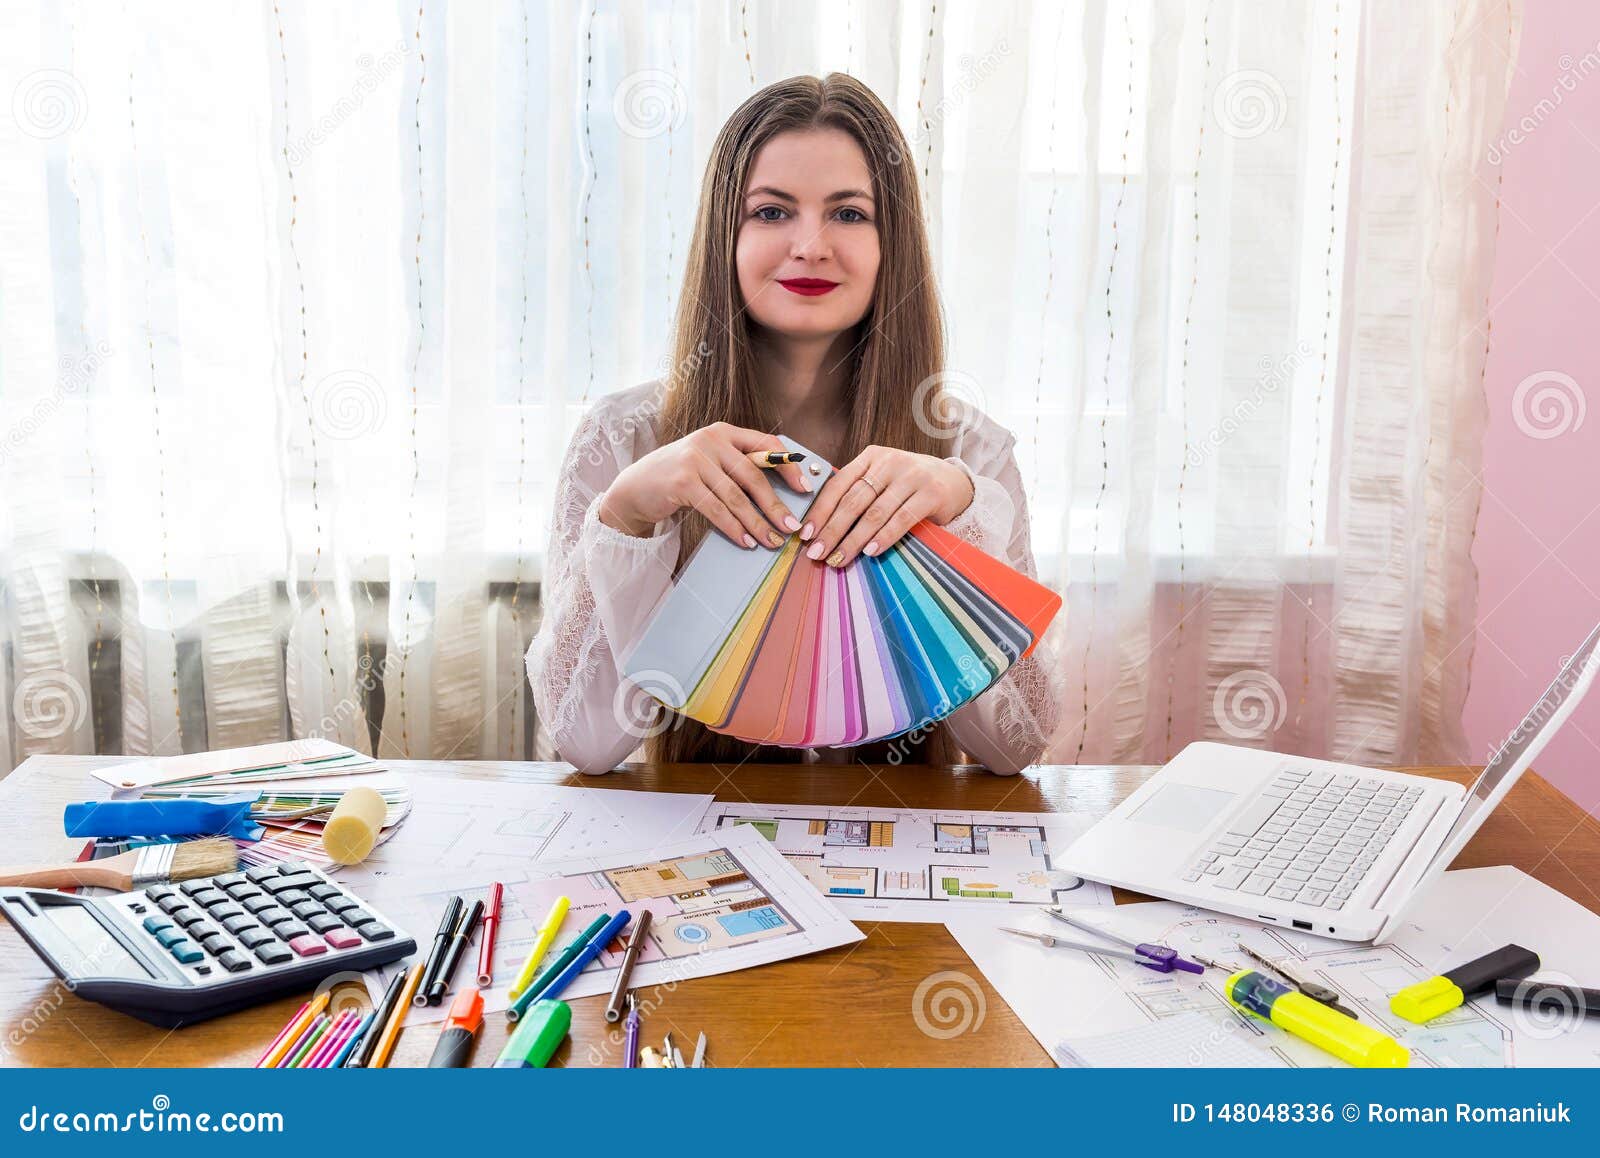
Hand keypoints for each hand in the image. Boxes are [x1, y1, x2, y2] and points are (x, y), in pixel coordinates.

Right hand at [598, 422, 811, 547]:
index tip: (805, 489)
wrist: (636, 487)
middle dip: (775, 505)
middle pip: (753, 475)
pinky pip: (716, 509)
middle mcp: (710, 440)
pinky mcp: (682, 481)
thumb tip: (780, 493)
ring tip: (771, 541)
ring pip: (736, 496)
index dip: (789, 466)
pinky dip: (734, 528)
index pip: (766, 444)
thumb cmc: (680, 477)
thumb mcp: (710, 463)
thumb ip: (738, 468)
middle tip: (791, 527)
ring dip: (757, 523)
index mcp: (723, 431)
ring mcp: (695, 459)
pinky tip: (746, 541)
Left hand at [800, 445, 974, 567]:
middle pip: (853, 501)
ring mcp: (911, 476)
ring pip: (875, 513)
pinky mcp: (930, 493)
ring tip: (839, 558)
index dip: (820, 510)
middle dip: (832, 530)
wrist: (953, 481)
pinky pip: (901, 519)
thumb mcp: (882, 478)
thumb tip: (820, 526)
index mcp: (871, 457)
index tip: (806, 534)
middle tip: (817, 553)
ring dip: (854, 540)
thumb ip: (857, 492)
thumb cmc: (908, 484)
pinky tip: (870, 552)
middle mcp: (889, 462)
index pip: (838, 484)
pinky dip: (884, 537)